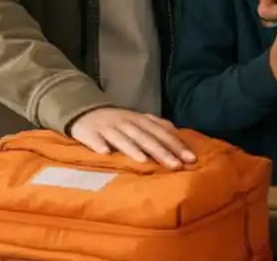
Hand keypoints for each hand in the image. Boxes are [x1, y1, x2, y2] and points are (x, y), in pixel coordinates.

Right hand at [68, 108, 195, 169]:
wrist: (85, 111)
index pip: (162, 133)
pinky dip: (99, 145)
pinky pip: (94, 140)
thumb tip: (177, 133)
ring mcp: (108, 128)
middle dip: (162, 152)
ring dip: (133, 149)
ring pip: (123, 139)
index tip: (191, 159)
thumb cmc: (117, 121)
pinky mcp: (90, 133)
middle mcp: (127, 123)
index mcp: (141, 120)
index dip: (177, 145)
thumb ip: (157, 126)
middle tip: (177, 165)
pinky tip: (105, 153)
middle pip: (147, 138)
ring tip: (145, 161)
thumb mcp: (139, 120)